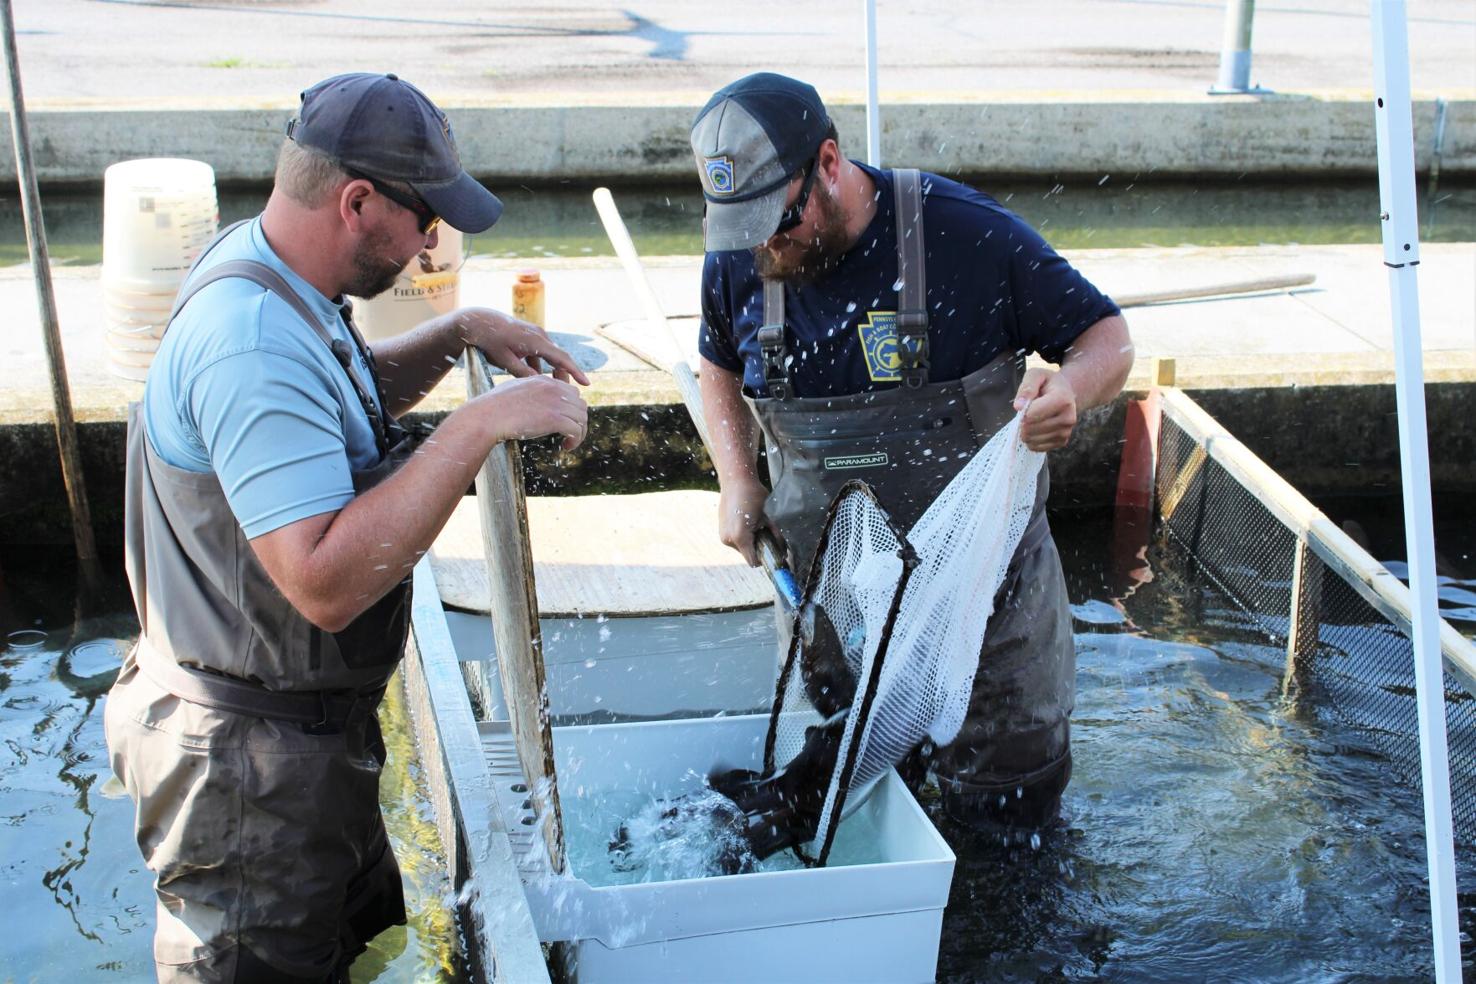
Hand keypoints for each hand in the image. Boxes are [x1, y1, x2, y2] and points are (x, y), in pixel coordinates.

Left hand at [450, 307, 589, 385]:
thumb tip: (538, 382)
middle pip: (559, 357)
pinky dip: (540, 364)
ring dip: (551, 370)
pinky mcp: (529, 335)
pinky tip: (534, 376)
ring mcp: (535, 333)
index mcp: (535, 341)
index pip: (561, 358)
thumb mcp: (504, 360)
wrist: (478, 321)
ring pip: (549, 356)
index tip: (586, 384)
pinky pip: (540, 352)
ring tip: (551, 387)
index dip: (575, 372)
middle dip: (564, 375)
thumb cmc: (490, 341)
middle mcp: (539, 335)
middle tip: (568, 392)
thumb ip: (522, 372)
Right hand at [476, 375, 588, 450]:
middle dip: (578, 421)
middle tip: (570, 434)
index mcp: (544, 381)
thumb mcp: (513, 390)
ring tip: (569, 442)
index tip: (566, 421)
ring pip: (582, 418)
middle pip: (580, 405)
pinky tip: (566, 447)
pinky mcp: (555, 419)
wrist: (487, 416)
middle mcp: (553, 389)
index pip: (571, 392)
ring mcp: (556, 403)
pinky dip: (575, 440)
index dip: (572, 408)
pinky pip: (576, 430)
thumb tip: (532, 403)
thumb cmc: (493, 407)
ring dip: (579, 433)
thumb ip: (528, 391)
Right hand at [719, 476, 780, 566]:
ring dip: (751, 541)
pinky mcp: (721, 531)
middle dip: (759, 547)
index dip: (766, 558)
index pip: (754, 561)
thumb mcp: (769, 516)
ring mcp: (723, 536)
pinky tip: (747, 521)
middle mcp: (728, 539)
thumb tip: (784, 550)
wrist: (736, 480)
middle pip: (748, 554)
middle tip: (765, 531)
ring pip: (742, 548)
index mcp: (740, 536)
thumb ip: (776, 535)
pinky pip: (736, 541)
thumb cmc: (754, 495)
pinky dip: (744, 536)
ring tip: (756, 523)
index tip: (775, 552)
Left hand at [1013, 368, 1077, 451]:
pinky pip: (1036, 447)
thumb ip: (1027, 387)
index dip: (1022, 411)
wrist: (1065, 394)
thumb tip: (1019, 406)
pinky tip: (1035, 428)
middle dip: (1022, 422)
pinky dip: (1030, 439)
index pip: (1032, 414)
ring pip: (1032, 440)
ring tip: (1033, 419)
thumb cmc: (1047, 383)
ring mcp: (1066, 432)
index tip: (1024, 405)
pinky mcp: (1062, 442)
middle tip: (1027, 412)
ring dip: (1025, 431)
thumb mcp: (1036, 375)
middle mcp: (1068, 418)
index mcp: (1063, 399)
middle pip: (1031, 429)